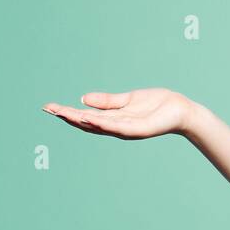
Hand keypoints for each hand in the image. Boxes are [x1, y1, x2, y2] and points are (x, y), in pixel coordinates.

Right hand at [41, 88, 194, 139]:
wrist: (181, 110)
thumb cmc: (157, 105)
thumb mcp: (127, 99)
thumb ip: (107, 101)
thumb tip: (83, 99)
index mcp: (113, 119)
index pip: (85, 116)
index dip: (67, 112)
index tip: (49, 106)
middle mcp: (117, 127)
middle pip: (87, 123)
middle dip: (68, 116)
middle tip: (49, 109)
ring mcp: (127, 129)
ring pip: (99, 126)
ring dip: (80, 120)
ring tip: (63, 113)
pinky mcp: (138, 129)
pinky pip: (117, 127)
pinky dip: (102, 124)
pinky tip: (89, 118)